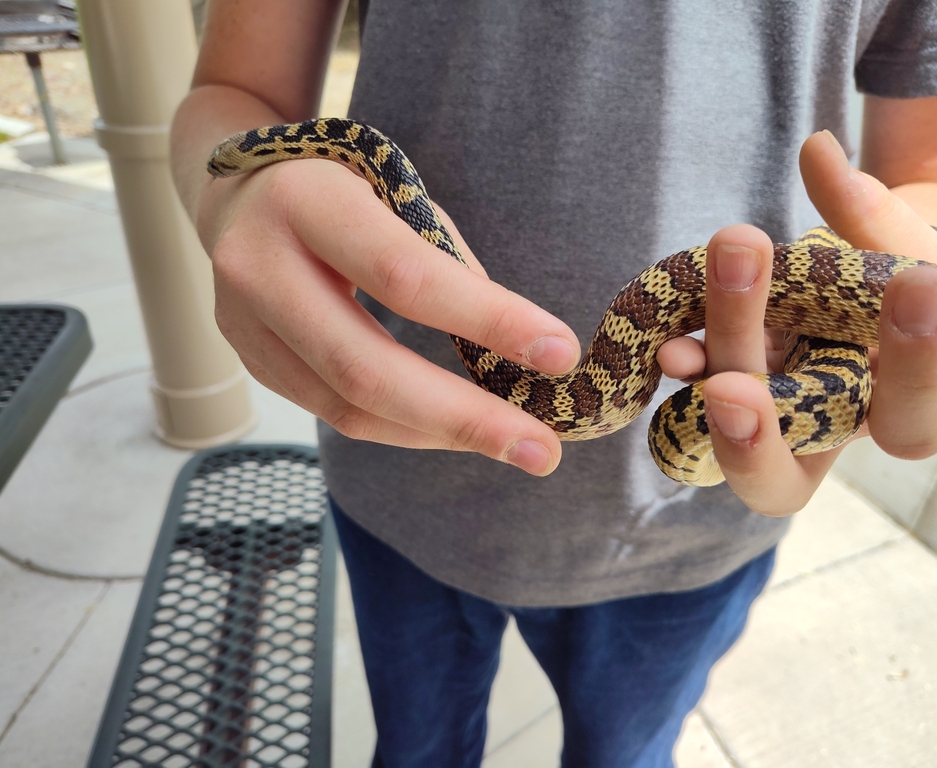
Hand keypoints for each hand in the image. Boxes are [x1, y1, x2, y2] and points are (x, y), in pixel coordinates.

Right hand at [201, 157, 580, 475]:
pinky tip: (453, 432)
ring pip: (349, 408)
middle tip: (545, 450)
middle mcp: (258, 268)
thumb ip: (446, 264)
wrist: (240, 196)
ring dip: (441, 437)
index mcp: (307, 202)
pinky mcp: (252, 362)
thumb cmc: (343, 191)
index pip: (406, 276)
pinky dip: (405, 430)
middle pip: (367, 369)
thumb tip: (516, 349)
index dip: (487, 320)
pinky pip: (335, 414)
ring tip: (516, 448)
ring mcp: (242, 324)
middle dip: (466, 418)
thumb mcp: (396, 193)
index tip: (561, 353)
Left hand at [656, 131, 936, 514]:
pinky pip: (696, 403)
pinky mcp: (727, 399)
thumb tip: (816, 149)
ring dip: (701, 388)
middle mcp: (823, 439)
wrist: (869, 309)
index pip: (913, 415)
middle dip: (758, 430)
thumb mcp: (899, 252)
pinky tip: (660, 345)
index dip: (918, 361)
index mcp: (900, 413)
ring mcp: (768, 427)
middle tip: (730, 392)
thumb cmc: (903, 285)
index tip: (921, 282)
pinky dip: (681, 372)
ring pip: (729, 442)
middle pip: (788, 470)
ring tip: (672, 346)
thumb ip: (864, 214)